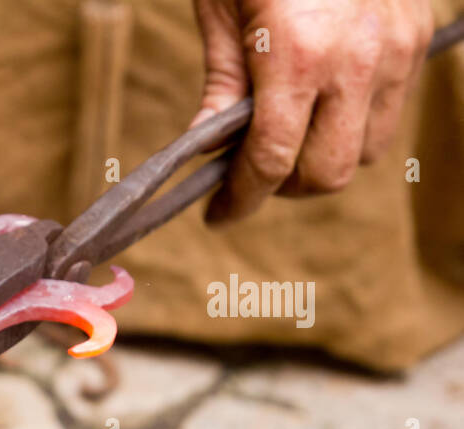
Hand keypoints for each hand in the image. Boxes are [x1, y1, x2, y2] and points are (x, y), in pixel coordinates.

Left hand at [192, 0, 434, 221]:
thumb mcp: (221, 13)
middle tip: (249, 176)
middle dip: (283, 187)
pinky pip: (389, 113)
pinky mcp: (417, 38)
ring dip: (322, 160)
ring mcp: (396, 50)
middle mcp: (357, 60)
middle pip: (326, 173)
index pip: (272, 161)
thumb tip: (205, 153)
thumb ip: (220, 89)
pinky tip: (321, 107)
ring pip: (365, 152)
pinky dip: (353, 126)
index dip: (241, 199)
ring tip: (285, 140)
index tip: (218, 214)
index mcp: (298, 56)